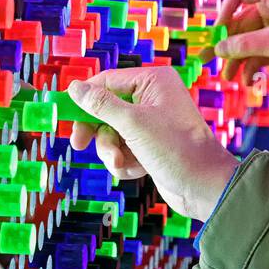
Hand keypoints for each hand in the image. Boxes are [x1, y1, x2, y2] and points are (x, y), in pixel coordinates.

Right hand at [68, 68, 237, 222]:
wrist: (204, 187)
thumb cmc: (176, 149)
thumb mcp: (132, 124)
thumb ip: (100, 105)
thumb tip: (74, 87)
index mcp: (153, 81)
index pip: (107, 81)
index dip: (84, 98)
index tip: (64, 115)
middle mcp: (153, 97)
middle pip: (106, 108)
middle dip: (99, 131)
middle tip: (79, 144)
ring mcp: (152, 123)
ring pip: (112, 132)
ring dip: (112, 151)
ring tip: (123, 163)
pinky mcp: (151, 145)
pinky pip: (123, 148)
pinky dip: (125, 161)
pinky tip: (138, 170)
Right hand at [204, 0, 268, 80]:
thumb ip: (245, 45)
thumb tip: (218, 49)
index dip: (226, 9)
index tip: (219, 31)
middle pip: (239, 22)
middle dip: (226, 43)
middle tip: (206, 58)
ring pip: (247, 40)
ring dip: (237, 58)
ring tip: (229, 77)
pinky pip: (259, 52)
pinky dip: (251, 65)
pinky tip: (247, 80)